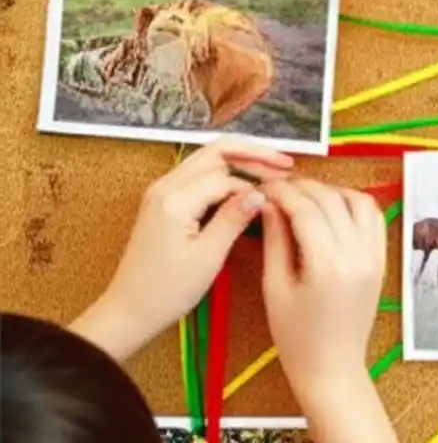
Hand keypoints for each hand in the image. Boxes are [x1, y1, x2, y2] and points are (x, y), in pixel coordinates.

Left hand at [70, 136, 293, 359]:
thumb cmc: (165, 291)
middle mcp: (164, 188)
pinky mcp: (164, 201)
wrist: (129, 310)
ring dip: (240, 160)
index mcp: (174, 200)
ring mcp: (162, 192)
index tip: (279, 193)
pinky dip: (225, 173)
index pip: (226, 177)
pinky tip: (244, 184)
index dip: (256, 183)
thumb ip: (234, 219)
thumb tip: (260, 194)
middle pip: (215, 152)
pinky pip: (198, 175)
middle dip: (252, 153)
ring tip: (270, 168)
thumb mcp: (207, 257)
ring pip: (207, 159)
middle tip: (284, 162)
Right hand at [259, 179, 395, 442]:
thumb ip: (275, 241)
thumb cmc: (296, 337)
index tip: (263, 187)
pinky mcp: (381, 260)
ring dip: (331, 191)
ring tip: (304, 197)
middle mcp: (358, 256)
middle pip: (332, 200)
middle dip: (302, 187)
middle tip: (278, 189)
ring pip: (358, 201)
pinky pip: (374, 218)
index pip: (306, 209)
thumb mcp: (275, 288)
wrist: (332, 365)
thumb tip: (270, 203)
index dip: (282, 192)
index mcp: (328, 266)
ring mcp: (374, 256)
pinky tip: (332, 208)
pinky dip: (354, 204)